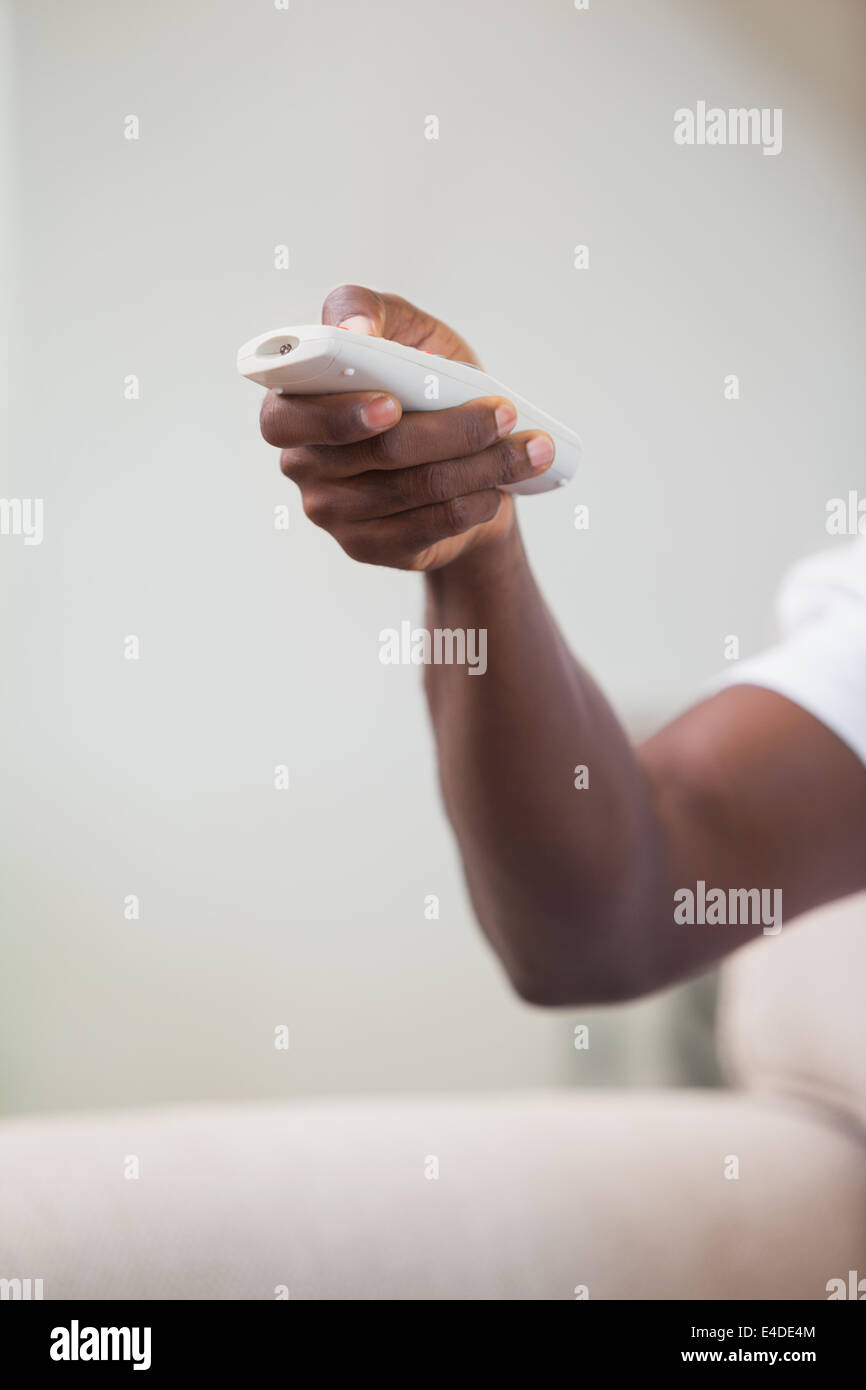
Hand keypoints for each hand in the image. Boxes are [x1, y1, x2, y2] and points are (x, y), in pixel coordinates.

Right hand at [258, 286, 555, 570]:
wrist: (454, 454)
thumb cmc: (418, 382)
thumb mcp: (400, 329)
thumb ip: (366, 308)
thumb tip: (354, 329)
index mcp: (291, 407)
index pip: (289, 418)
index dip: (341, 414)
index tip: (394, 405)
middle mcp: (301, 464)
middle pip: (380, 452)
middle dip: (453, 431)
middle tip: (506, 414)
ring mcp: (330, 512)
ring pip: (416, 489)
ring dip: (482, 467)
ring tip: (530, 449)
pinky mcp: (365, 547)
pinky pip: (426, 527)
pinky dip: (473, 504)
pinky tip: (498, 488)